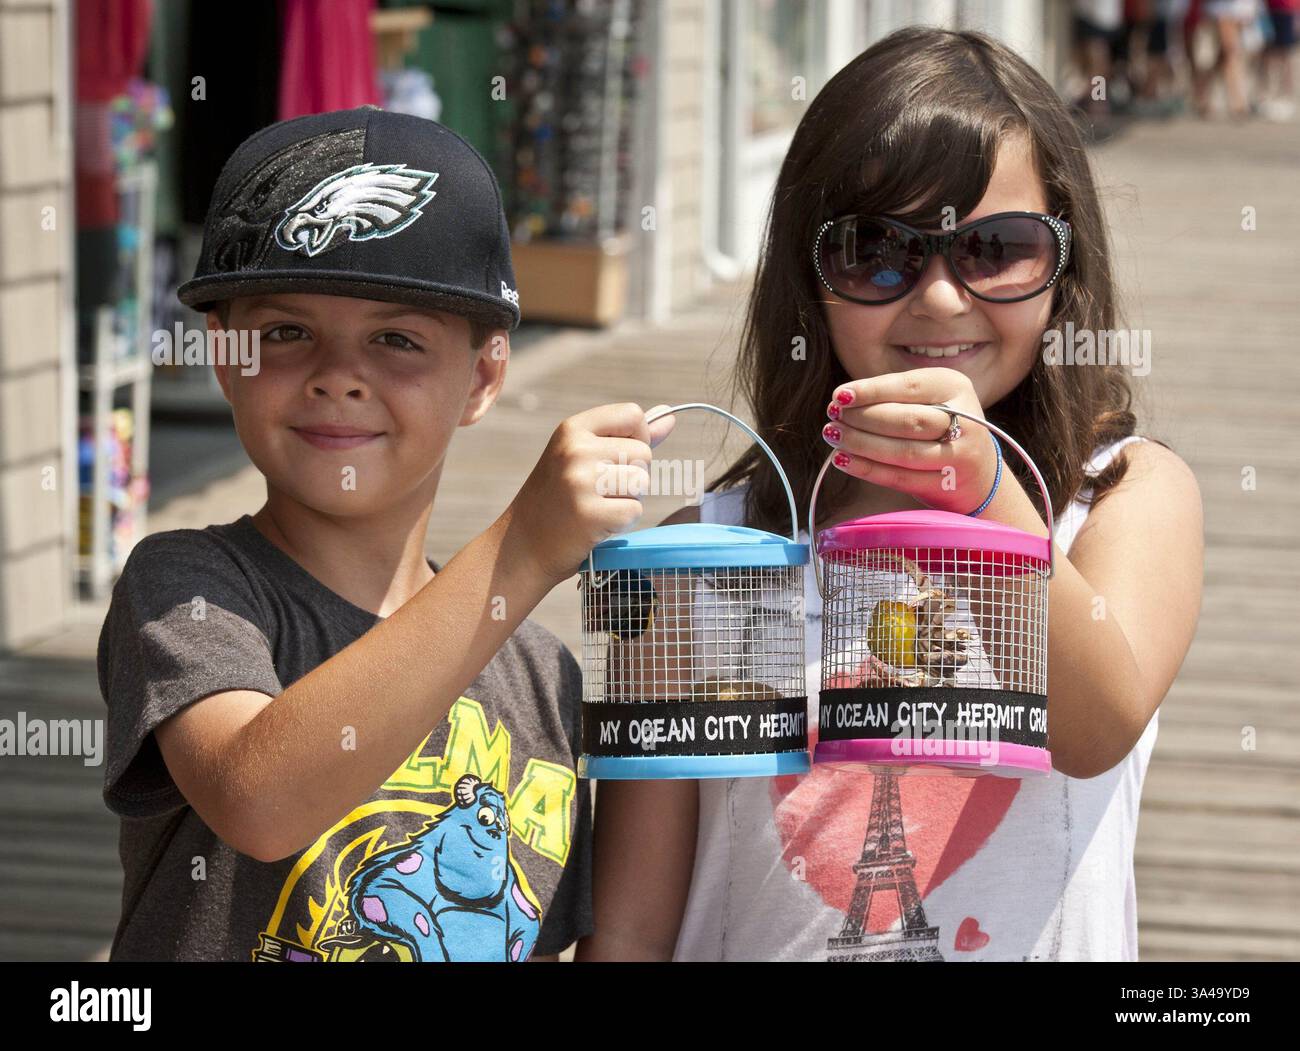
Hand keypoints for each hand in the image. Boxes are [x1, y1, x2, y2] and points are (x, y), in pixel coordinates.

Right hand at [509, 403, 675, 582]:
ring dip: (628, 500)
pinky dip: (621, 522)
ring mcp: (581, 482)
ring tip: (597, 507)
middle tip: (599, 492)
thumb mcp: (582, 457)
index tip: (620, 458)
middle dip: (632, 476)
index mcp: (572, 429)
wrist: (523, 545)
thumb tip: (669, 416)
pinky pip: (634, 511)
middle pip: (643, 452)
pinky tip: (595, 525)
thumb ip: (626, 436)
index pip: (633, 415)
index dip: (638, 437)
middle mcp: (575, 450)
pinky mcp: (589, 515)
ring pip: (641, 482)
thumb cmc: (557, 499)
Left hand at [821, 368, 996, 514]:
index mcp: (956, 387)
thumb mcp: (929, 398)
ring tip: (833, 436)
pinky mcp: (946, 486)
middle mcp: (965, 420)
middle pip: (908, 420)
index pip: (909, 386)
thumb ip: (892, 397)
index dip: (872, 390)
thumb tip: (843, 401)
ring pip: (903, 451)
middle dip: (864, 418)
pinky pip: (900, 478)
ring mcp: (958, 456)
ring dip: (862, 444)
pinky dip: (868, 469)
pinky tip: (843, 460)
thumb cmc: (940, 426)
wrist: (979, 473)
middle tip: (833, 417)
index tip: (840, 395)